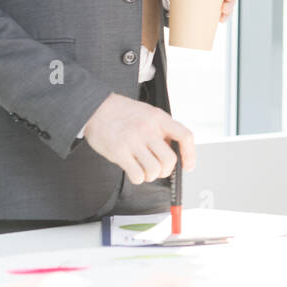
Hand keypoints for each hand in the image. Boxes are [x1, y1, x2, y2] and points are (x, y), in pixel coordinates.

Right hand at [82, 93, 196, 183]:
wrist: (96, 107)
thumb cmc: (124, 113)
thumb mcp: (149, 113)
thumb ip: (162, 130)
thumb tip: (175, 152)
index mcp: (159, 118)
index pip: (185, 136)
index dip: (190, 154)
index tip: (188, 165)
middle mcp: (148, 128)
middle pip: (169, 160)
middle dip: (166, 171)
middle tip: (159, 170)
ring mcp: (133, 140)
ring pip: (154, 170)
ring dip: (151, 176)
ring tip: (144, 170)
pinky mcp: (118, 151)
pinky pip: (137, 175)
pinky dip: (138, 178)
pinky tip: (134, 171)